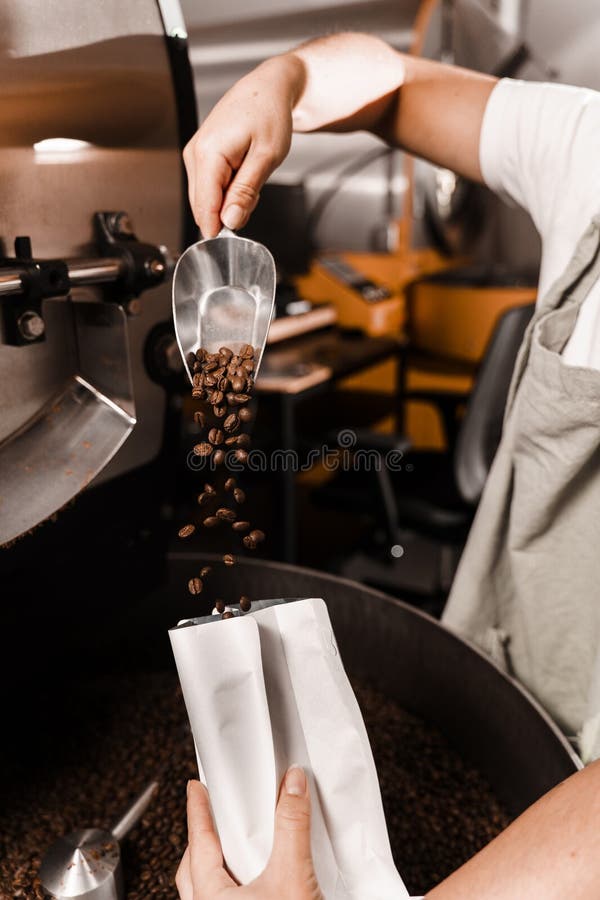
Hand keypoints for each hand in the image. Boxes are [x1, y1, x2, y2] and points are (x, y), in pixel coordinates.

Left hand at [176, 765, 322, 899]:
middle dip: (201, 838)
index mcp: (209, 896)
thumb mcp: (292, 875)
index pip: (198, 841)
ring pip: (204, 890)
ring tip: (233, 847)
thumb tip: (293, 784)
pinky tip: (253, 882)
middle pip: (193, 867)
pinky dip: (231, 886)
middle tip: (209, 814)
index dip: (197, 809)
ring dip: (215, 865)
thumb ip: (292, 827)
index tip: (195, 789)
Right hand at [183, 56, 303, 237]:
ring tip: (251, 178)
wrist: (266, 88)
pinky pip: (209, 187)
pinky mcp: (200, 156)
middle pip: (202, 206)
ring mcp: (194, 155)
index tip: (235, 236)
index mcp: (209, 153)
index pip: (204, 206)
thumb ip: (246, 192)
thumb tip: (230, 220)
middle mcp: (195, 154)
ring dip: (229, 201)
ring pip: (206, 199)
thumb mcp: (266, 157)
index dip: (219, 228)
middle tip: (253, 196)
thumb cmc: (269, 114)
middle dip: (227, 213)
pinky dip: (227, 190)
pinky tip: (243, 174)